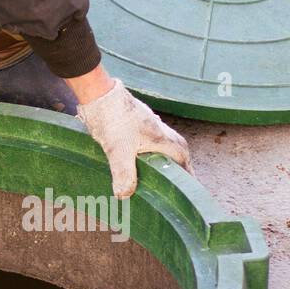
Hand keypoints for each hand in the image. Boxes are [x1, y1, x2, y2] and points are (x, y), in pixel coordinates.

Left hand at [74, 76, 192, 197]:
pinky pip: (149, 136)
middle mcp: (158, 128)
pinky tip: (138, 154)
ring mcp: (146, 122)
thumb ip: (124, 174)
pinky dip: (150, 147)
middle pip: (177, 147)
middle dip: (179, 163)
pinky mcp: (134, 119)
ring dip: (165, 154)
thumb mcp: (118, 150)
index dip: (187, 171)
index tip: (190, 185)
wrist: (98, 93)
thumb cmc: (112, 118)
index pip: (182, 155)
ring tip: (160, 169)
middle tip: (178, 178)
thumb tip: (125, 195)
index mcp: (161, 136)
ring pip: (163, 140)